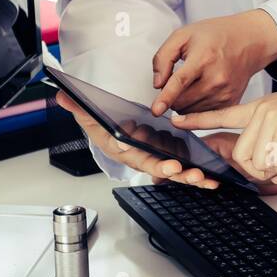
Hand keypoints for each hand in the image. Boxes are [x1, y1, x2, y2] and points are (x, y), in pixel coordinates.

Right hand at [54, 93, 216, 187]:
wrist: (106, 127)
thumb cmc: (99, 123)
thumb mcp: (88, 114)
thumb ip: (78, 106)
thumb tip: (63, 96)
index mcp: (125, 150)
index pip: (142, 159)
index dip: (157, 164)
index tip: (172, 166)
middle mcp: (141, 157)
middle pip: (163, 169)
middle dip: (181, 175)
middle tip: (198, 177)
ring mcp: (154, 155)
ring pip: (175, 170)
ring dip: (192, 177)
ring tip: (210, 180)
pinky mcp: (165, 151)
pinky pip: (182, 163)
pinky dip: (196, 169)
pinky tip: (214, 174)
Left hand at [150, 9, 276, 115]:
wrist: (249, 41)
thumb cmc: (216, 35)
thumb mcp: (184, 35)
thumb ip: (163, 56)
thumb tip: (157, 84)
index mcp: (204, 58)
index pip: (180, 81)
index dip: (166, 97)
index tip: (155, 110)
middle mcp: (217, 79)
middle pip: (182, 101)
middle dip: (171, 96)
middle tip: (177, 79)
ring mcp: (225, 93)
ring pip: (190, 111)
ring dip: (183, 102)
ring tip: (192, 82)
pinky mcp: (231, 102)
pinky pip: (203, 115)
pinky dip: (195, 106)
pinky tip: (200, 90)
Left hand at [170, 76, 276, 183]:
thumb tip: (275, 172)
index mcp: (261, 108)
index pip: (223, 113)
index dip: (198, 120)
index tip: (176, 121)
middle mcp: (262, 110)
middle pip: (240, 155)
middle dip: (258, 173)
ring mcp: (271, 115)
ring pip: (255, 160)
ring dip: (274, 173)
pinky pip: (274, 160)